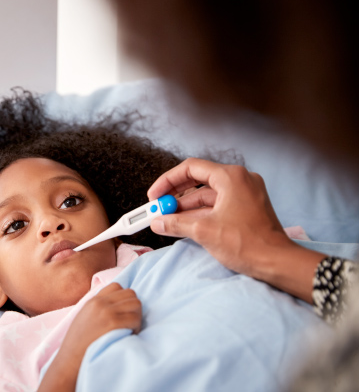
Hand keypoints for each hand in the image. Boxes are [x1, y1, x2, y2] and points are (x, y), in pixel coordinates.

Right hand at [38, 283, 141, 391]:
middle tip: (130, 322)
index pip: (117, 286)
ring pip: (136, 303)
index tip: (123, 312)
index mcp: (92, 301)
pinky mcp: (113, 323)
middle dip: (133, 307)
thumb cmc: (78, 345)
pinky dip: (136, 327)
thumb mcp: (84, 319)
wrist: (70, 361)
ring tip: (130, 329)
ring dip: (137, 316)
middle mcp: (99, 303)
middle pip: (130, 293)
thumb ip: (97, 309)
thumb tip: (118, 306)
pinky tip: (129, 335)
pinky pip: (135, 318)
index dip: (124, 299)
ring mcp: (106, 312)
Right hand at [147, 158, 323, 301]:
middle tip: (158, 206)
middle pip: (199, 179)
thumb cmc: (247, 244)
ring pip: (208, 194)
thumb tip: (157, 222)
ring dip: (187, 206)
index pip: (190, 168)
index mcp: (231, 177)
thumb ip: (176, 223)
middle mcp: (240, 179)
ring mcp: (246, 193)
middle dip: (176, 194)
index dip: (167, 181)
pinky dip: (201, 212)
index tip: (154, 196)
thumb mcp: (204, 231)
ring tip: (167, 219)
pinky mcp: (247, 207)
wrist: (278, 263)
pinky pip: (218, 204)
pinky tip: (186, 223)